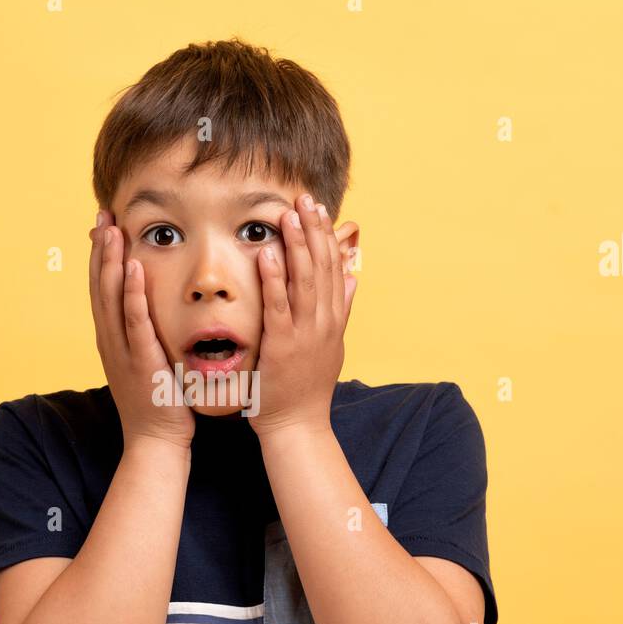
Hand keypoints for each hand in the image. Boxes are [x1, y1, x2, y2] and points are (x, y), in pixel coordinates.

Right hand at [89, 209, 194, 451]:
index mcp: (112, 338)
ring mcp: (122, 351)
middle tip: (102, 216)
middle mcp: (110, 340)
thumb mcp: (146, 359)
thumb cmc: (158, 400)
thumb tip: (147, 311)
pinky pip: (135, 323)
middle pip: (100, 286)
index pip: (102, 289)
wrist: (156, 440)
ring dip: (111, 263)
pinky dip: (132, 296)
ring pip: (111, 299)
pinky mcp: (142, 362)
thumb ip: (143, 333)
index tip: (103, 225)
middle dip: (101, 250)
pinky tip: (134, 271)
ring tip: (112, 231)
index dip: (100, 256)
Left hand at [249, 193, 358, 439]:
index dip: (326, 236)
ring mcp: (304, 333)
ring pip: (304, 281)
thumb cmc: (307, 387)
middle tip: (304, 198)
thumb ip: (340, 309)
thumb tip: (352, 276)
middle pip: (321, 267)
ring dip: (297, 245)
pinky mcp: (282, 345)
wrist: (298, 425)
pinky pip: (279, 306)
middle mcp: (323, 322)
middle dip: (313, 230)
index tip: (319, 208)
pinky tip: (270, 254)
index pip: (332, 267)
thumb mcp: (331, 344)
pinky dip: (275, 279)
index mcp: (332, 319)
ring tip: (288, 215)